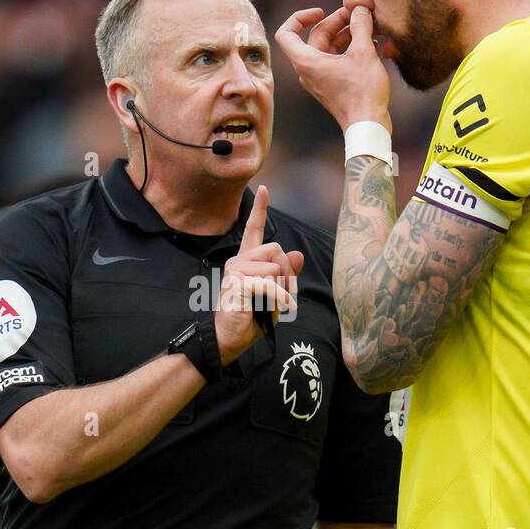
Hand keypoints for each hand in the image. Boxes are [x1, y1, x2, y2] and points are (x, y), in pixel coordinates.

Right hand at [215, 185, 303, 365]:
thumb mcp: (277, 295)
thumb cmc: (252, 319)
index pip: (254, 230)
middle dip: (287, 273)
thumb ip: (287, 275)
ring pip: (274, 267)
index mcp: (247, 261)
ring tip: (275, 303)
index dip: (260, 209)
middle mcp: (238, 261)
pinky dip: (281, 297)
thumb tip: (298, 254)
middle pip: (276, 249)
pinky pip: (269, 283)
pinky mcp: (236, 283)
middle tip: (283, 294)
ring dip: (282, 288)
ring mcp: (235, 270)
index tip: (264, 188)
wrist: (231, 339)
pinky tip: (284, 307)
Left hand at [275, 5, 391, 132]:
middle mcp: (308, 70)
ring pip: (328, 48)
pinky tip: (371, 44)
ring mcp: (319, 79)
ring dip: (347, 35)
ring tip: (370, 27)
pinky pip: (336, 60)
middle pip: (315, 37)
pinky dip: (349, 49)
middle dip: (337, 22)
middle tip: (360, 14)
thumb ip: (361, 26)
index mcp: (306, 61)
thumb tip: (360, 9)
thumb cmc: (362, 92)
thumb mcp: (364, 53)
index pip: (286, 33)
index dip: (300, 17)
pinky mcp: (331, 86)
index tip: (321, 11)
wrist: (367, 126)